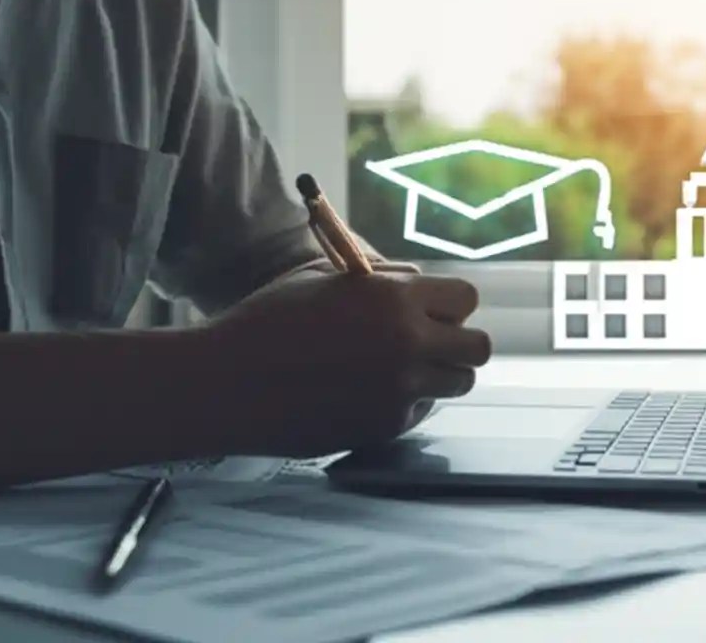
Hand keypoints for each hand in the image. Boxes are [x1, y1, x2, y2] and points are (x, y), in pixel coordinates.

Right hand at [198, 270, 490, 456]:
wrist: (227, 384)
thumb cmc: (268, 321)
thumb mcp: (326, 279)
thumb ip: (382, 281)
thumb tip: (419, 286)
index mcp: (394, 297)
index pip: (466, 299)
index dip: (449, 305)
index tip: (431, 312)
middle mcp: (408, 343)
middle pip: (478, 348)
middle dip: (458, 344)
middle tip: (429, 345)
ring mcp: (401, 389)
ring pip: (457, 383)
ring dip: (437, 375)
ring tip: (397, 370)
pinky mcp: (386, 426)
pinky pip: (420, 411)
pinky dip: (404, 404)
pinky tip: (365, 395)